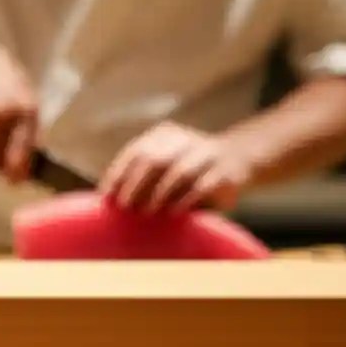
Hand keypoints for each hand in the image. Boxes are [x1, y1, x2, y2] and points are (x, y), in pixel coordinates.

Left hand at [100, 122, 254, 213]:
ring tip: (147, 211)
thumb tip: (108, 198)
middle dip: (135, 184)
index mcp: (164, 134)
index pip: (135, 151)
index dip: (118, 173)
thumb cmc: (189, 167)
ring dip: (159, 194)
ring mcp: (207, 153)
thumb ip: (140, 173)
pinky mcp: (225, 171)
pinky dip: (184, 200)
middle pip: (153, 159)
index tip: (106, 195)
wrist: (239, 157)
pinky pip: (201, 186)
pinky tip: (173, 212)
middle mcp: (184, 139)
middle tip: (124, 205)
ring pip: (178, 171)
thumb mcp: (165, 161)